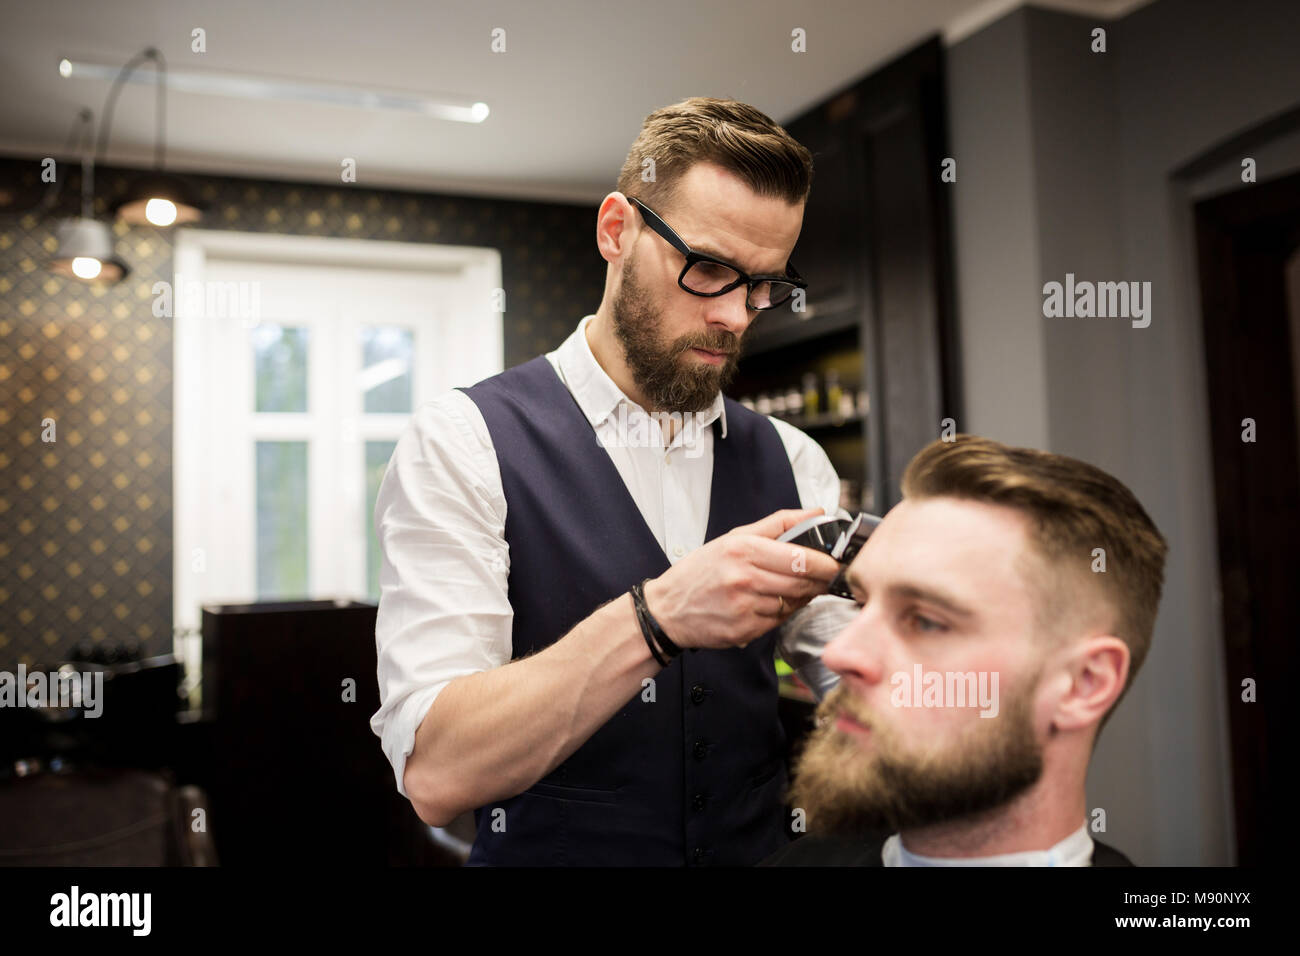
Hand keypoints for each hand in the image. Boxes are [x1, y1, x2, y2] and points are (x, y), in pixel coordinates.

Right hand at [643, 508, 842, 650]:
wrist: (667, 610)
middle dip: (819, 581)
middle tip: (824, 577)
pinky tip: (770, 603)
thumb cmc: (700, 571)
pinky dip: (782, 612)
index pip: (800, 557)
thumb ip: (779, 524)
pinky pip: (779, 620)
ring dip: (801, 597)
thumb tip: (817, 512)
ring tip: (789, 588)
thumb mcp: (733, 538)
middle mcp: (744, 578)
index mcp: (743, 550)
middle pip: (802, 582)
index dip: (825, 563)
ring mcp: (745, 607)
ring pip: (793, 603)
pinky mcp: (745, 630)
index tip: (835, 562)